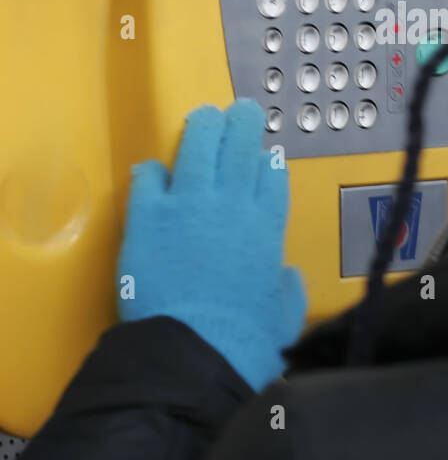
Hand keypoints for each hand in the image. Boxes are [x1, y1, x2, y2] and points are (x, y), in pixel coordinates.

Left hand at [117, 100, 306, 389]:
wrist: (195, 348)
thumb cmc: (244, 338)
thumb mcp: (283, 313)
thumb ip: (286, 288)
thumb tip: (285, 278)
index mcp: (265, 227)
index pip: (271, 176)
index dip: (268, 162)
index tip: (265, 155)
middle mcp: (231, 205)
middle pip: (239, 147)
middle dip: (242, 125)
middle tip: (241, 111)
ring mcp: (187, 205)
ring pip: (198, 147)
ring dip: (203, 128)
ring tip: (205, 115)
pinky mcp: (148, 216)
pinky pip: (149, 177)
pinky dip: (152, 171)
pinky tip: (152, 171)